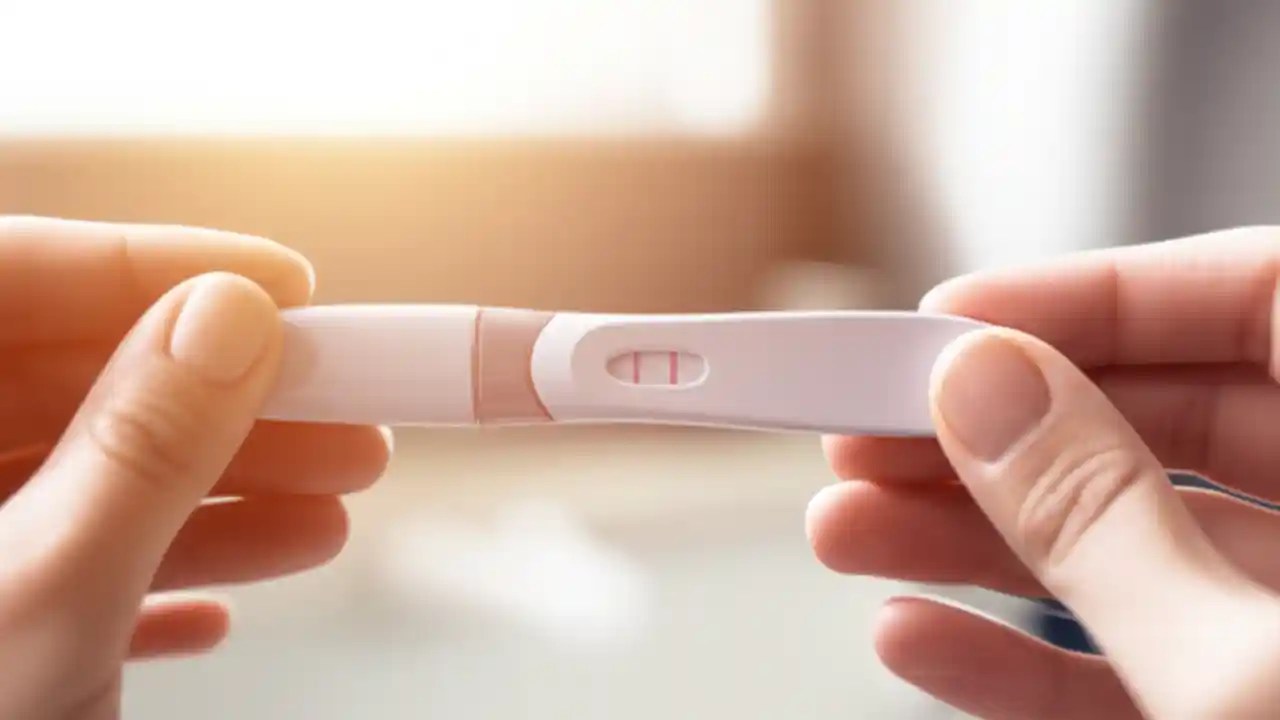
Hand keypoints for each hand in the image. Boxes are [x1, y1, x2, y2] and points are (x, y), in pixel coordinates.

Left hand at [0, 217, 389, 718]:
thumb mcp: (45, 598)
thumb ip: (139, 447)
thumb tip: (231, 315)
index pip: (5, 279)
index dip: (150, 264)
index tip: (283, 284)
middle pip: (60, 385)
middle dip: (219, 401)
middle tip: (342, 408)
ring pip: (72, 485)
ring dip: (211, 498)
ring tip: (332, 510)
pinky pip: (55, 575)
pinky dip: (147, 583)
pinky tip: (221, 609)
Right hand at [808, 227, 1279, 718]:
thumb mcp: (1246, 671)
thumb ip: (1109, 522)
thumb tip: (981, 394)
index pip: (1254, 300)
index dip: (1094, 297)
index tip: (949, 321)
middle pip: (1170, 425)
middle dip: (997, 432)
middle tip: (865, 432)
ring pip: (1135, 547)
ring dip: (975, 542)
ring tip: (845, 530)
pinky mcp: (1254, 715)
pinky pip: (1140, 661)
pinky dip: (1027, 655)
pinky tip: (919, 632)